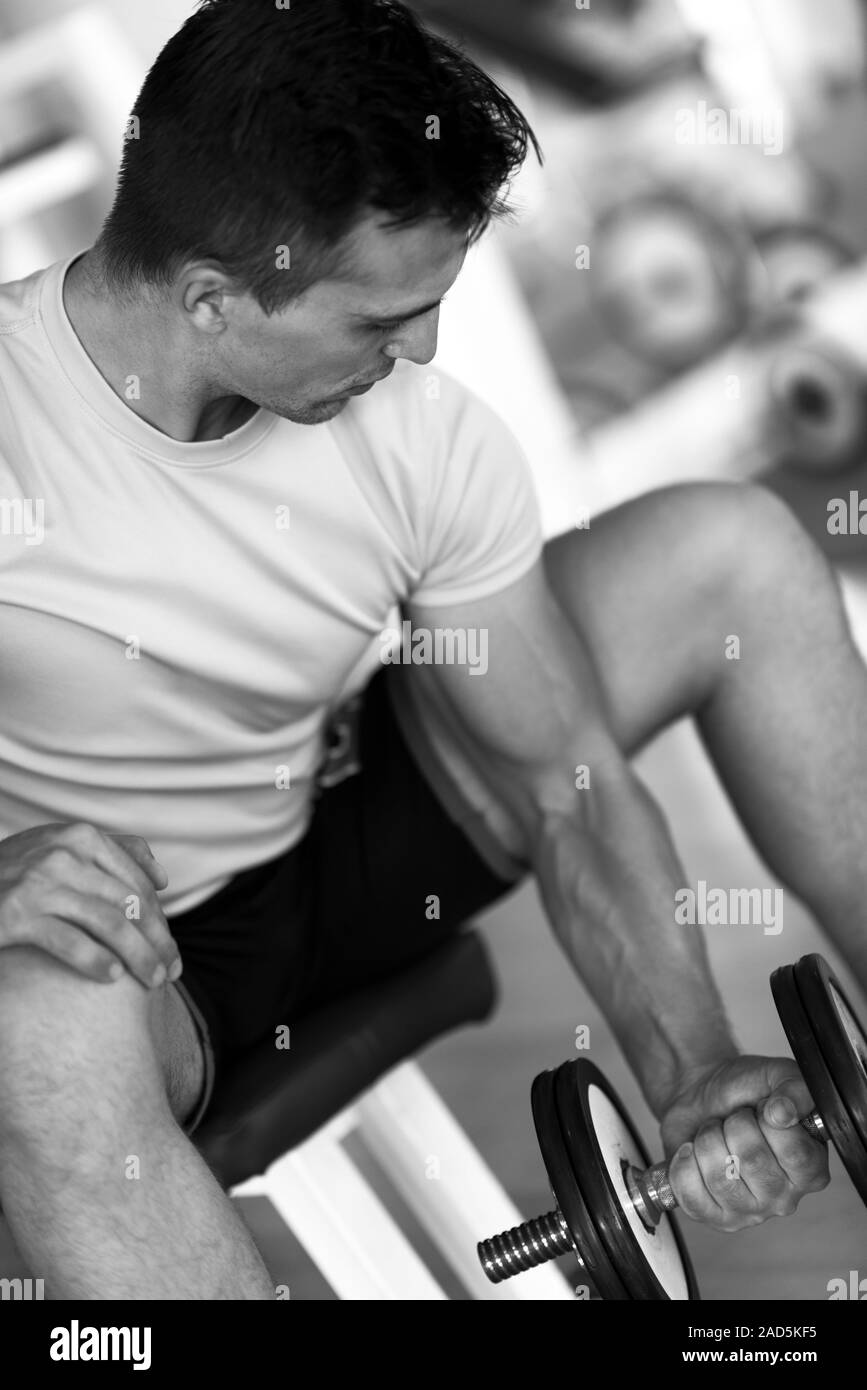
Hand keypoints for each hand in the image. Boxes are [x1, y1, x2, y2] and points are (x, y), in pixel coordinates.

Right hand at [0, 822, 180, 987]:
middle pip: (130, 903)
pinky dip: (97, 961)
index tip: (172, 950)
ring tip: (152, 981)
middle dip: (156, 942)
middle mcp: (63, 852)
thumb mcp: (58, 851)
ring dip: (138, 957)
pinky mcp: (17, 913)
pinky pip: (71, 940)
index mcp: (79, 836)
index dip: (160, 919)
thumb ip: (109, 854)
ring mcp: (39, 881)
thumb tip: (163, 876)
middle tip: (170, 973)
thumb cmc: (13, 877)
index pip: (137, 881)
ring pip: (110, 923)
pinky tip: (112, 979)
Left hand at [659, 1055, 828, 1230]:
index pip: (794, 1151)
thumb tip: (784, 1113)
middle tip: (733, 1120)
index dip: (769, 1120)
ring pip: (719, 1177)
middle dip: (733, 1125)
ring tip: (714, 1134)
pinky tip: (692, 1152)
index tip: (762, 1108)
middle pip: (752, 1161)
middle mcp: (786, 1198)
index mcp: (812, 1168)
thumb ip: (794, 1087)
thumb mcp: (776, 1074)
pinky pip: (691, 1195)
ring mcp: (750, 1213)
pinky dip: (683, 1163)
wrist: (701, 1097)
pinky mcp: (714, 1218)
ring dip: (707, 1140)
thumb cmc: (744, 1091)